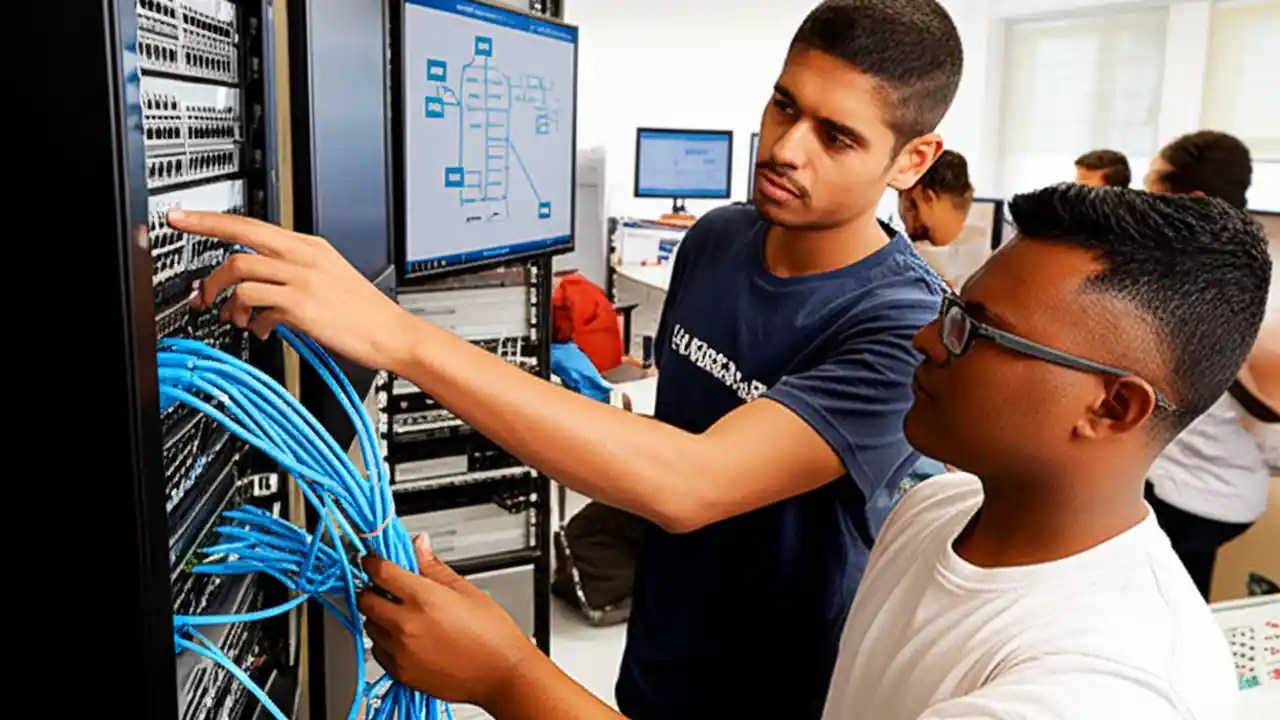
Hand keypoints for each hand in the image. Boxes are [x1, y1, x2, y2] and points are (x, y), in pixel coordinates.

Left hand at [171, 210, 418, 370]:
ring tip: (228, 315)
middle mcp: (305, 256)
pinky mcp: (302, 303)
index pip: (252, 223)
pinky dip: (248, 317)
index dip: (210, 219)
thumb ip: (292, 278)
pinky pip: (255, 301)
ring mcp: (303, 277)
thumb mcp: (329, 282)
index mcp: (310, 246)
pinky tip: (258, 328)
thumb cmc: (365, 315)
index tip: (182, 217)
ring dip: (223, 294)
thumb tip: (253, 291)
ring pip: (241, 269)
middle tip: (194, 282)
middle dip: (204, 255)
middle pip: (240, 237)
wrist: (393, 334)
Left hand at [358, 535, 537, 707]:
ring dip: (379, 616)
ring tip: (401, 614)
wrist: (501, 674)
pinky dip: (385, 641)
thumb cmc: (493, 634)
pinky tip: (406, 637)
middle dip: (372, 590)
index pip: (381, 572)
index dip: (373, 563)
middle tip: (386, 588)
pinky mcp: (402, 673)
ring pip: (370, 626)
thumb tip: (419, 546)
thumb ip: (435, 567)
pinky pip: (379, 651)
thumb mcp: (467, 590)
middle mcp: (407, 625)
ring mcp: (401, 651)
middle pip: (366, 600)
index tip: (373, 561)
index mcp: (424, 599)